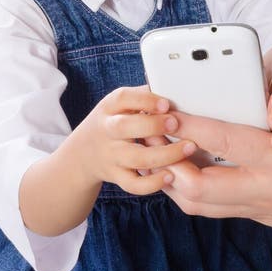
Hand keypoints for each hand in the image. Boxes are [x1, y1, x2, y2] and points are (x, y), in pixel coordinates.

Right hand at [67, 85, 195, 195]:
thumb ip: (142, 96)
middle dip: (153, 125)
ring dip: (164, 155)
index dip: (145, 100)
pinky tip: (171, 175)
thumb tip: (171, 86)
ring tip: (188, 149)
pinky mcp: (116, 176)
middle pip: (125, 127)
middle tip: (176, 124)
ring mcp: (112, 155)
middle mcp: (107, 130)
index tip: (166, 103)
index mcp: (109, 107)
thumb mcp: (119, 104)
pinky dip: (152, 183)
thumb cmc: (112, 122)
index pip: (123, 99)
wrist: (83, 154)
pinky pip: (134, 184)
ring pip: (136, 158)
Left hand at [164, 113, 271, 257]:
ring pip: (203, 206)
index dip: (193, 127)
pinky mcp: (263, 217)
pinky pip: (217, 208)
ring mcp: (262, 210)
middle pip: (200, 190)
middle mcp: (267, 192)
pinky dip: (196, 191)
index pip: (227, 143)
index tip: (169, 111)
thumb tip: (266, 106)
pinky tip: (191, 168)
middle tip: (154, 139)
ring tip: (163, 153)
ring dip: (177, 182)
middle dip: (169, 165)